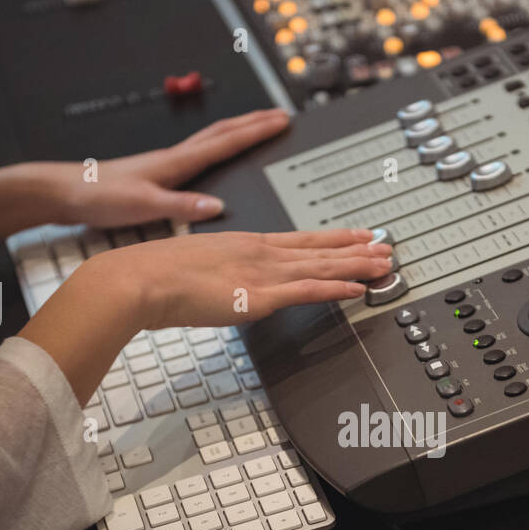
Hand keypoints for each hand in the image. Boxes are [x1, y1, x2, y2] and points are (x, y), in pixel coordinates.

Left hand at [44, 107, 291, 226]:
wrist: (66, 193)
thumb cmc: (99, 197)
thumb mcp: (145, 206)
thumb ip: (183, 206)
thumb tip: (218, 207)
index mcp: (176, 163)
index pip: (225, 142)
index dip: (256, 131)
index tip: (282, 121)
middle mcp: (174, 158)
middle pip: (222, 132)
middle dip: (254, 122)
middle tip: (280, 115)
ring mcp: (166, 164)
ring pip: (211, 139)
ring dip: (238, 130)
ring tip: (258, 126)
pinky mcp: (158, 173)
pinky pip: (199, 153)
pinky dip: (218, 146)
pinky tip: (217, 155)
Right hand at [111, 226, 393, 328]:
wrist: (141, 278)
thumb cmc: (158, 275)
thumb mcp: (199, 268)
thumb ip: (221, 275)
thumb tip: (228, 286)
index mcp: (247, 244)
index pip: (301, 239)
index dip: (335, 237)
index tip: (360, 234)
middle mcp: (261, 253)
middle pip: (320, 249)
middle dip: (357, 249)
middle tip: (387, 248)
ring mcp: (262, 272)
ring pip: (321, 266)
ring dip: (356, 266)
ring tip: (385, 265)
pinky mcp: (259, 295)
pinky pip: (306, 290)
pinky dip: (335, 287)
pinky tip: (356, 287)